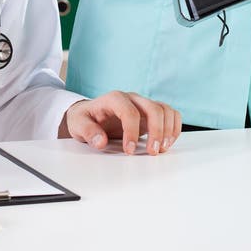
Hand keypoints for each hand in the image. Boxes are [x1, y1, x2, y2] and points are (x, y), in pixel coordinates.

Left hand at [59, 91, 181, 154]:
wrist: (90, 114)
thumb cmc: (85, 118)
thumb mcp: (78, 124)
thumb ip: (87, 131)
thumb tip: (101, 142)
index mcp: (114, 99)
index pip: (129, 112)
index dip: (132, 132)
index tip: (129, 151)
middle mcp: (132, 98)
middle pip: (153, 108)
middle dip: (157, 131)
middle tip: (153, 152)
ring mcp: (142, 104)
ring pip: (164, 109)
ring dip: (168, 130)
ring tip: (162, 149)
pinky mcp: (150, 113)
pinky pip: (169, 114)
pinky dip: (173, 127)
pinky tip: (167, 143)